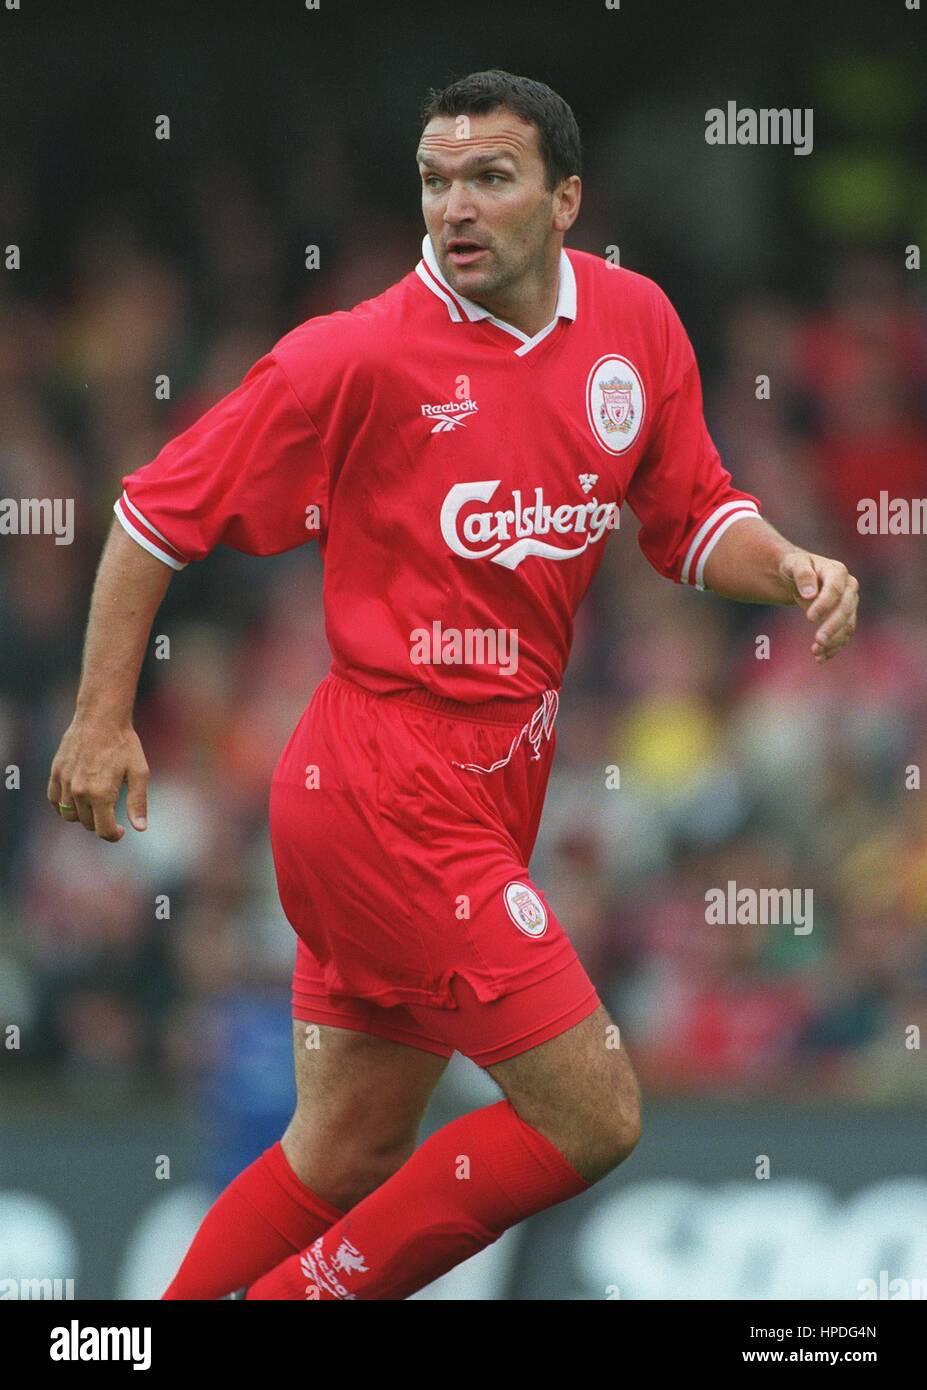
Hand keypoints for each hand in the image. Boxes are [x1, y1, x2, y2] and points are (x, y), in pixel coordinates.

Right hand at [47, 716, 149, 842]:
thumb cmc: (124, 744)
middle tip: (112, 814)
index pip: (103, 830)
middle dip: (101, 823)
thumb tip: (140, 828)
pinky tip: (77, 800)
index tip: (120, 831)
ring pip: (69, 815)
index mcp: (101, 794)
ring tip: (96, 805)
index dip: (113, 835)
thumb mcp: (139, 773)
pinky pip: (54, 801)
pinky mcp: (56, 773)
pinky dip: (63, 805)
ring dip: (83, 816)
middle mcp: (80, 792)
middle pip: (87, 824)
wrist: (101, 718)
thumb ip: (138, 803)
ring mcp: (65, 783)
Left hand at [778, 550, 858, 662]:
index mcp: (837, 571)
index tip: (810, 619)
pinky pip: (844, 634)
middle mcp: (849, 587)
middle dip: (832, 626)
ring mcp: (850, 602)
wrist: (801, 576)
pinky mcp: (846, 617)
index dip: (824, 604)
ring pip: (848, 624)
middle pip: (845, 609)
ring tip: (816, 653)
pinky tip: (821, 658)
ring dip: (834, 640)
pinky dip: (834, 647)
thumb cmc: (796, 567)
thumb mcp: (794, 565)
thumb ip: (802, 574)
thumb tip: (810, 594)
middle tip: (818, 641)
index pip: (835, 589)